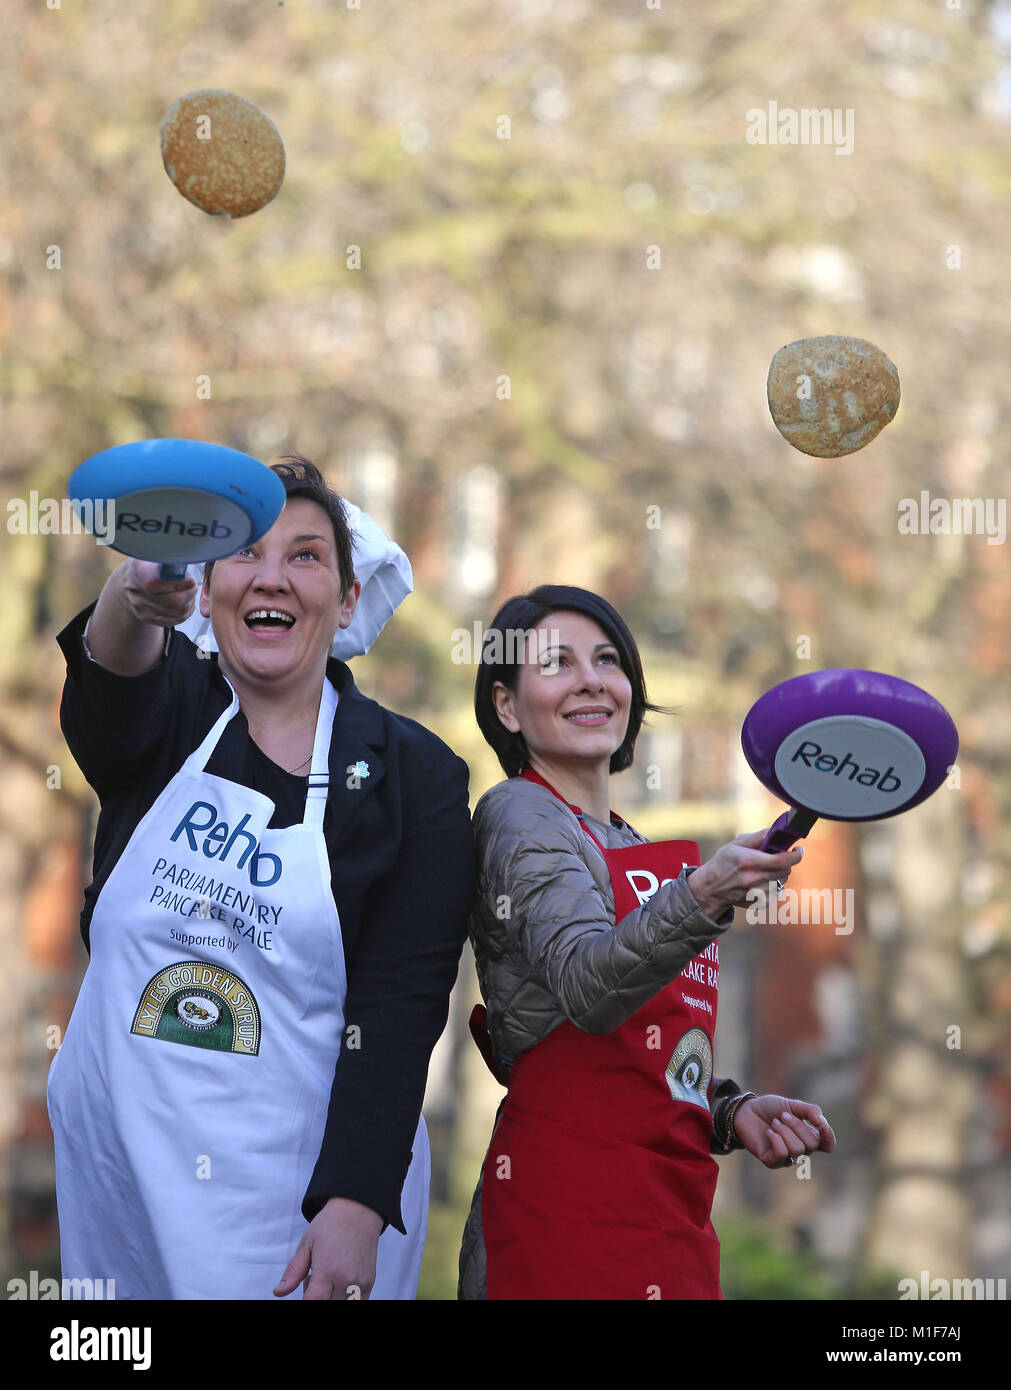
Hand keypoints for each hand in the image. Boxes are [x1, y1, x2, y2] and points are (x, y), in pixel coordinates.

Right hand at [118, 559, 196, 627]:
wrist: (128, 581)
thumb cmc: (147, 565)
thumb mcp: (154, 555)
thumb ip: (168, 561)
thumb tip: (182, 568)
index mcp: (138, 571)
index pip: (160, 582)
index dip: (180, 582)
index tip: (188, 578)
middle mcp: (137, 592)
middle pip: (175, 600)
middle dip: (190, 593)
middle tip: (192, 585)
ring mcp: (141, 608)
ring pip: (179, 611)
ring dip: (189, 602)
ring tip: (188, 592)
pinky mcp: (148, 618)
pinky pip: (176, 619)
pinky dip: (186, 612)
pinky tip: (184, 602)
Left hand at [273, 1197, 383, 1299]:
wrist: (358, 1210)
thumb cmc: (331, 1224)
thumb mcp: (306, 1244)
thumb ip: (293, 1272)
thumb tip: (279, 1292)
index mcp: (327, 1272)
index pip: (313, 1302)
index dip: (306, 1300)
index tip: (305, 1291)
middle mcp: (346, 1280)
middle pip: (326, 1304)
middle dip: (316, 1297)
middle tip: (314, 1278)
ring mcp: (359, 1283)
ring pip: (341, 1304)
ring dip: (331, 1297)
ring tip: (328, 1278)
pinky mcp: (369, 1282)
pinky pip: (357, 1302)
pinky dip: (346, 1297)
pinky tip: (340, 1281)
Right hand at [688, 830, 802, 918]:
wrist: (711, 888)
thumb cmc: (723, 862)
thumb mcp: (736, 844)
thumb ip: (758, 837)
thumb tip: (776, 831)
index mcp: (748, 862)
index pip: (782, 860)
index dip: (795, 855)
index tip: (798, 849)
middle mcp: (753, 879)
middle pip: (785, 871)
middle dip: (786, 862)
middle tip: (777, 856)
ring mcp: (757, 893)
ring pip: (783, 882)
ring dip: (779, 873)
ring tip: (766, 869)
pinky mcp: (759, 903)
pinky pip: (777, 892)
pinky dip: (774, 885)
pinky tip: (761, 881)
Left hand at [731, 1094, 835, 1168]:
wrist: (746, 1110)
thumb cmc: (770, 1108)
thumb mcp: (792, 1105)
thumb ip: (809, 1111)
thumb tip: (823, 1122)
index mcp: (808, 1136)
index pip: (827, 1145)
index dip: (829, 1137)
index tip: (821, 1124)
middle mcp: (800, 1149)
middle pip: (812, 1144)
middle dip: (797, 1125)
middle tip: (782, 1115)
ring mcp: (787, 1158)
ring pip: (797, 1149)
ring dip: (784, 1131)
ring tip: (774, 1123)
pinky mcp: (772, 1162)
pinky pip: (782, 1154)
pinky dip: (776, 1138)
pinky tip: (769, 1132)